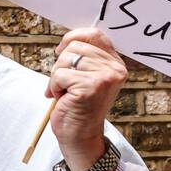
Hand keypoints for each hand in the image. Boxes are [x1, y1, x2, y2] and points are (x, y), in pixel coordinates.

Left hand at [44, 26, 126, 170]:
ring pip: (65, 60)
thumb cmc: (77, 106)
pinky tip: (63, 98)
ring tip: (66, 92)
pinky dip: (54, 86)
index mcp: (115, 63)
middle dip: (61, 64)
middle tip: (65, 84)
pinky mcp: (90, 87)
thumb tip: (67, 40)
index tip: (61, 51)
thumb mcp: (85, 76)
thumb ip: (83, 57)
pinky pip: (59, 74)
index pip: (94, 34)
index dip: (72, 38)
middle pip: (74, 47)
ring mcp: (104, 77)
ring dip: (57, 77)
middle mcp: (114, 69)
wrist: (79, 136)